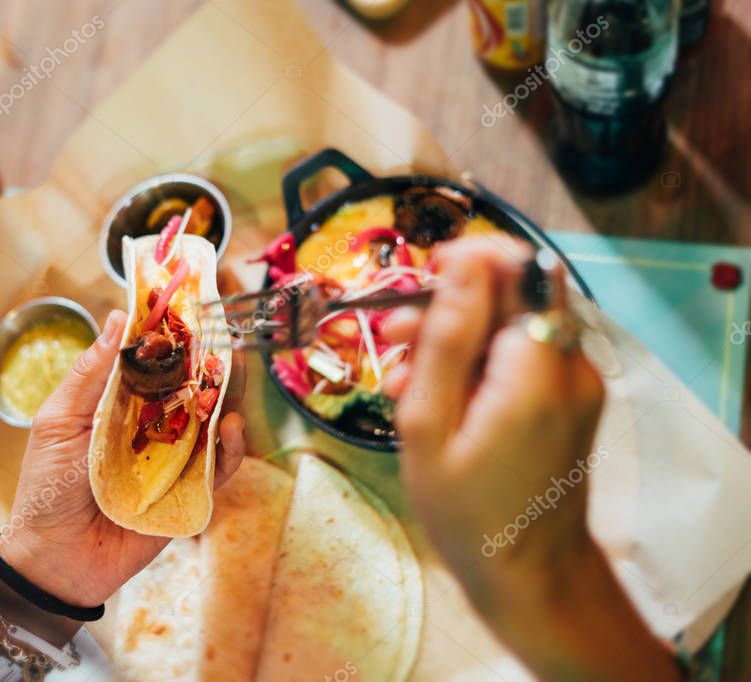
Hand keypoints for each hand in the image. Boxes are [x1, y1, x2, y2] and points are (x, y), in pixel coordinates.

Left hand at [0, 310, 245, 622]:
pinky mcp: (189, 494)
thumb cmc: (46, 489)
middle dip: (208, 364)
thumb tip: (117, 319)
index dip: (171, 338)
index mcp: (117, 406)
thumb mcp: (59, 422)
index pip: (151, 364)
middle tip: (226, 339)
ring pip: (210, 424)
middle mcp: (149, 428)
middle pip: (187, 389)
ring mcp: (172, 461)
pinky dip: (231, 448)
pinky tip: (231, 427)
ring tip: (231, 378)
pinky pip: (219, 468)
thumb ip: (91, 375)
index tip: (189, 307)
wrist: (54, 559)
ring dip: (224, 399)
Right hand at [382, 237, 680, 681]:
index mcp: (536, 369)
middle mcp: (571, 363)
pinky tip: (440, 399)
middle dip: (451, 305)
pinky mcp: (573, 398)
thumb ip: (446, 339)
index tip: (421, 281)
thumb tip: (462, 261)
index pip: (520, 267)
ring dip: (458, 338)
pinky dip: (480, 364)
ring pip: (514, 324)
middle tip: (394, 341)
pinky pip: (523, 356)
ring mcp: (579, 382)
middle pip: (514, 294)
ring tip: (404, 380)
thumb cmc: (466, 511)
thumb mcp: (431, 426)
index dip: (470, 259)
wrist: (530, 576)